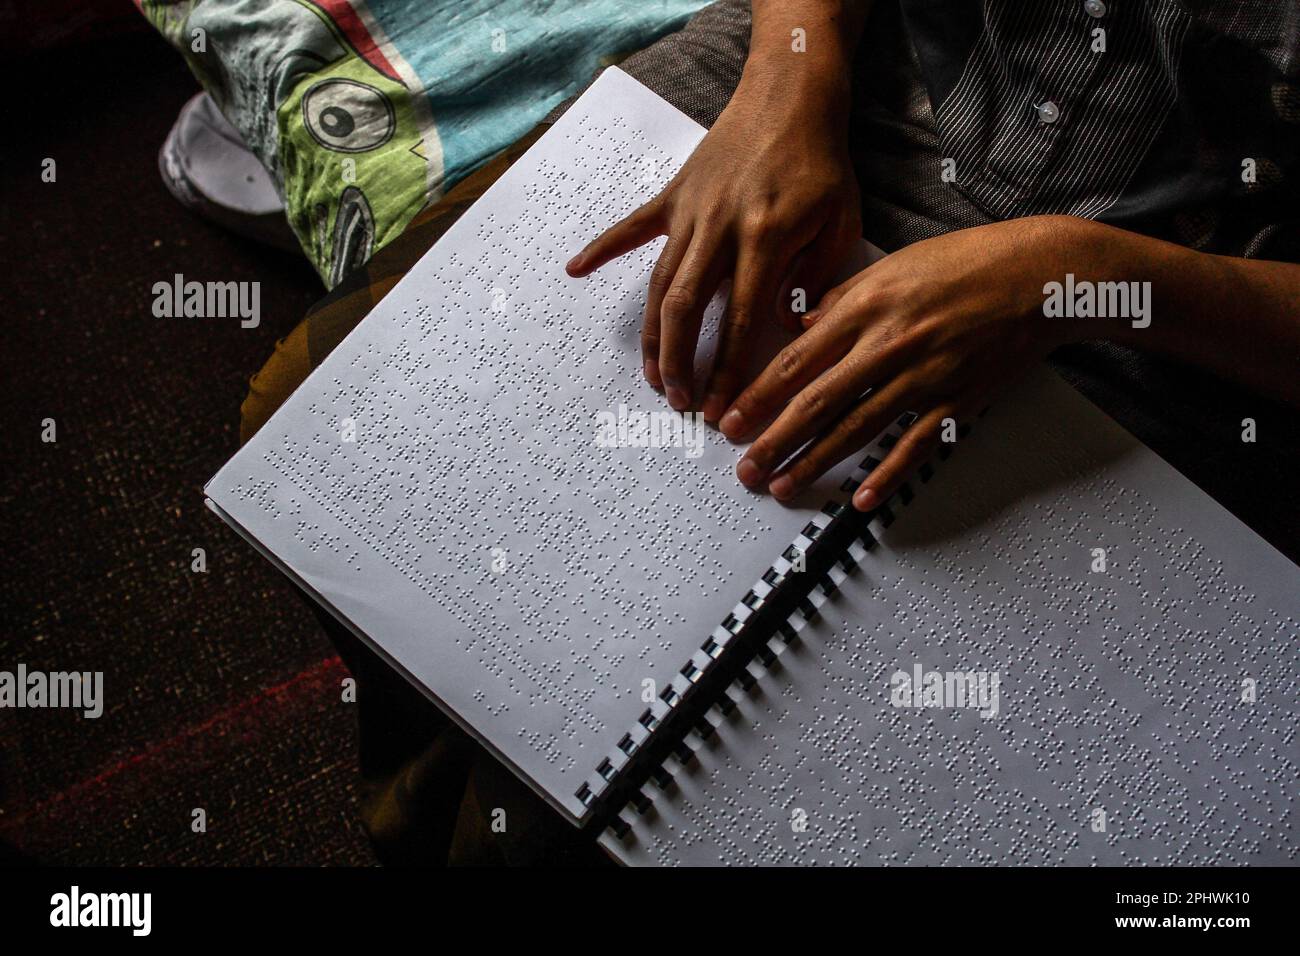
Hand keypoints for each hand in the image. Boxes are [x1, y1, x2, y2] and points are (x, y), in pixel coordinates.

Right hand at [566, 73, 860, 422]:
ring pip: (661, 283)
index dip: (728, 371)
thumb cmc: (820, 165)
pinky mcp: (674, 196)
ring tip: (654, 377)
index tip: (721, 408)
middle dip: (679, 362)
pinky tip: (575, 272)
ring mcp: (690, 212)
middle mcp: (720, 229)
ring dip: (653, 335)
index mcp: (765, 239)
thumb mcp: (839, 222)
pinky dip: (602, 249)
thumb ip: (816, 277)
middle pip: (687, 308)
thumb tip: (791, 328)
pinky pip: (631, 228)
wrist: (789, 99)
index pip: (743, 320)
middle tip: (679, 402)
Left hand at [720, 216, 1101, 509]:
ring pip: (856, 430)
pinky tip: (859, 498)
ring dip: (814, 463)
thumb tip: (802, 326)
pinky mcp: (957, 401)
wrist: (1040, 275)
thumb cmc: (967, 263)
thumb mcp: (892, 267)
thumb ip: (841, 299)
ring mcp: (923, 377)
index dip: (757, 398)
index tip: (730, 423)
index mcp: (865, 309)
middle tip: (744, 470)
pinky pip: (914, 446)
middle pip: (816, 403)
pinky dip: (886, 475)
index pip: (795, 362)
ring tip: (783, 486)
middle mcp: (888, 346)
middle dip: (773, 442)